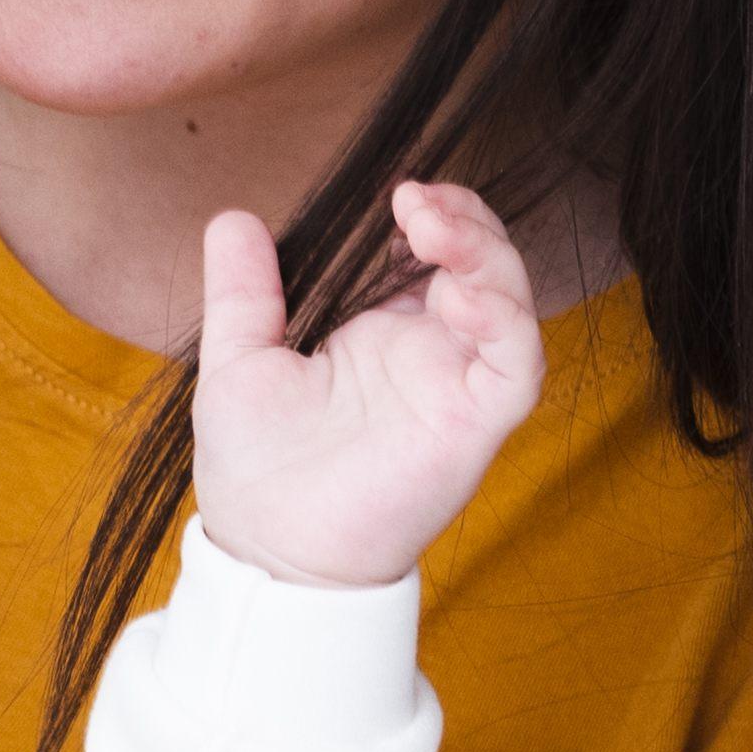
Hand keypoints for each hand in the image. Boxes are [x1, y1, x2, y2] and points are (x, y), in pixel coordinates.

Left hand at [187, 181, 546, 588]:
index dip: (430, 215)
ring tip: (431, 222)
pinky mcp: (476, 424)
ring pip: (511, 302)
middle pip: (483, 265)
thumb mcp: (238, 364)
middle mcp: (431, 355)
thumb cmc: (257, 473)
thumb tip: (234, 217)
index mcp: (382, 335)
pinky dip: (501, 316)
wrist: (268, 556)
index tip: (392, 194)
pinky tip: (454, 289)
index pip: (431, 254)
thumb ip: (243, 293)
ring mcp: (458, 387)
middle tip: (415, 198)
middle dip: (464, 218)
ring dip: (485, 251)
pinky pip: (518, 362)